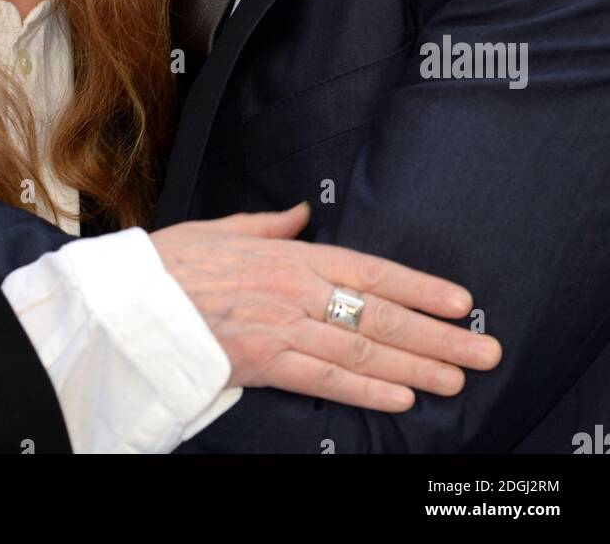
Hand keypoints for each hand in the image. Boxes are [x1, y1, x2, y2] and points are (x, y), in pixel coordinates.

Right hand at [152, 205, 501, 411]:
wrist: (129, 301)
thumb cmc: (172, 264)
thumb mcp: (224, 228)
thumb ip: (270, 225)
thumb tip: (301, 213)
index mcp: (290, 255)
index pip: (372, 270)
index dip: (421, 287)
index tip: (462, 302)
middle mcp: (295, 291)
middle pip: (380, 316)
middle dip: (438, 335)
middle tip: (482, 350)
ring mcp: (281, 330)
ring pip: (361, 351)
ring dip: (415, 366)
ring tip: (457, 378)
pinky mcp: (262, 365)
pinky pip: (323, 381)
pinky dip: (365, 392)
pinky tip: (400, 399)